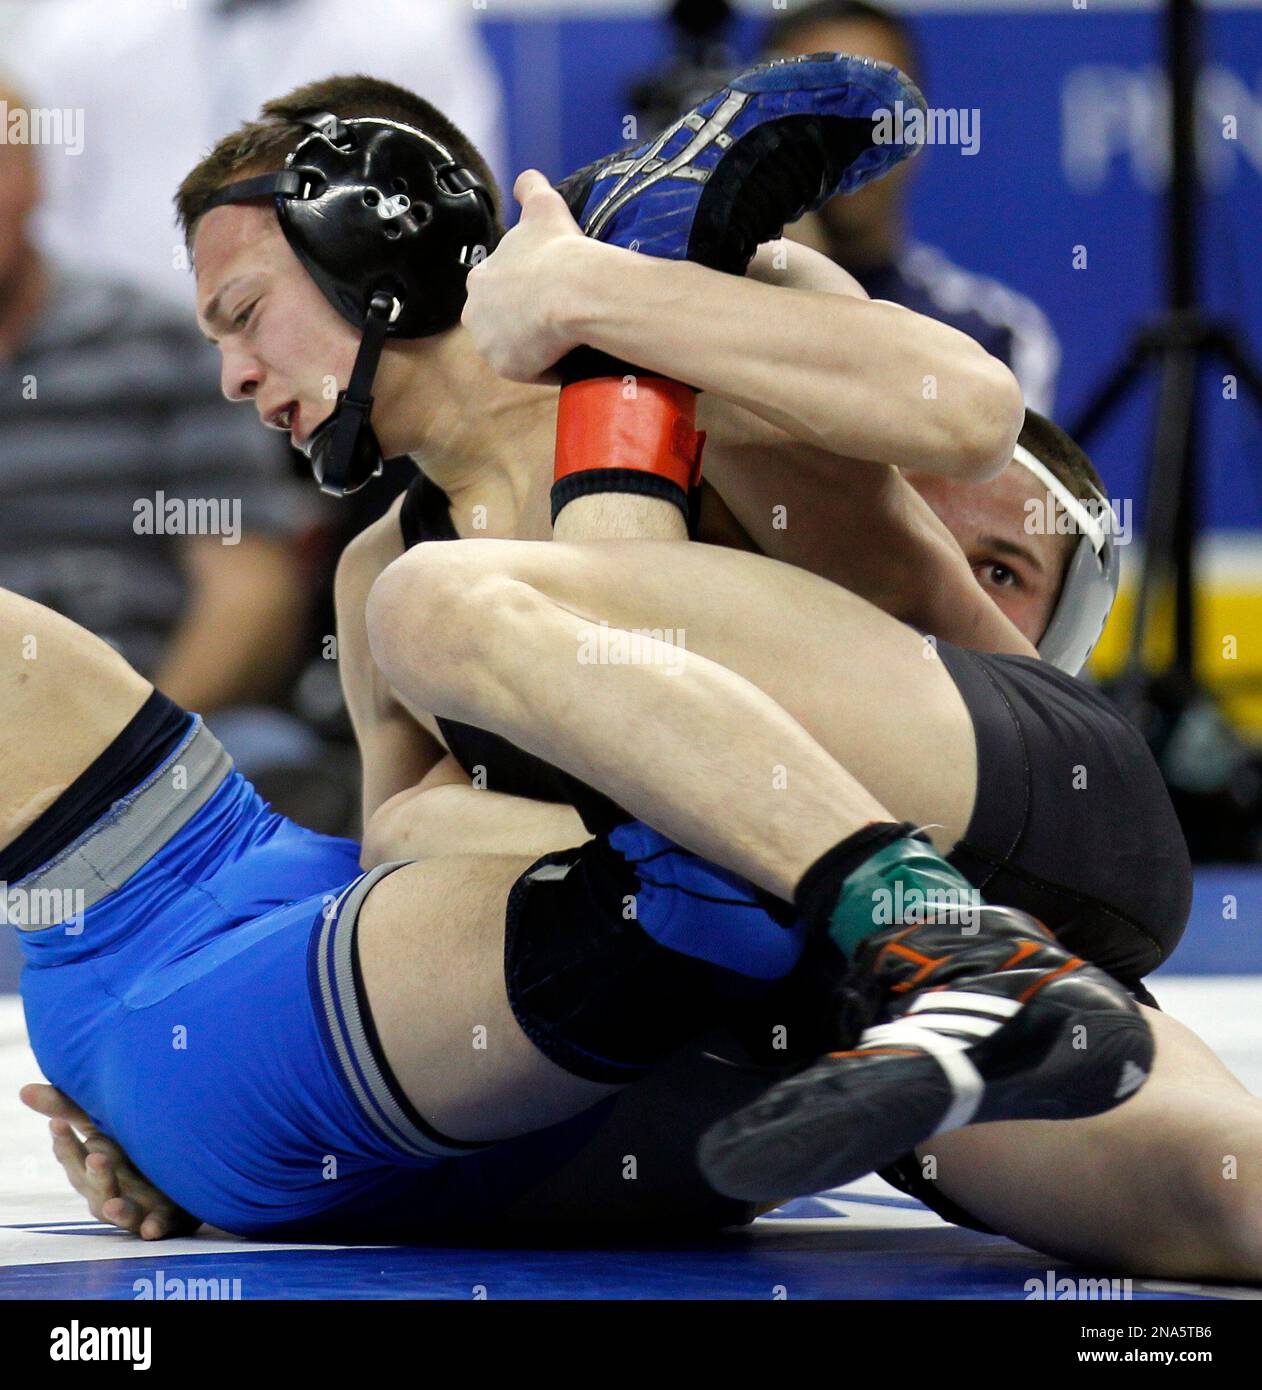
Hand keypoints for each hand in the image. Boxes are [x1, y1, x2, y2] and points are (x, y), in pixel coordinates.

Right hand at [20, 1083, 198, 1239]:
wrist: (179, 1172)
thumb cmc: (129, 1147)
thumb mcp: (103, 1122)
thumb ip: (69, 1108)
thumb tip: (24, 1089)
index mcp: (92, 1165)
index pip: (72, 1156)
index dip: (65, 1143)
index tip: (58, 1124)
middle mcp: (107, 1190)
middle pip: (95, 1187)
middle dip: (94, 1175)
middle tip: (96, 1156)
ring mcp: (134, 1207)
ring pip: (121, 1212)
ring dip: (117, 1210)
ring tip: (112, 1203)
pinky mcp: (162, 1218)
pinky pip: (157, 1226)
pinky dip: (153, 1227)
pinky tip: (151, 1228)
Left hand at [461, 169, 594, 383]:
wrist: (570, 290)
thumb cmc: (558, 249)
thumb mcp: (544, 208)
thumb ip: (531, 189)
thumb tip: (529, 177)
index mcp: (479, 279)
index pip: (499, 291)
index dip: (524, 291)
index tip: (548, 290)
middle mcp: (474, 314)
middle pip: (501, 324)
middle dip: (524, 322)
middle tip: (557, 316)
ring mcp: (488, 344)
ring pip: (515, 349)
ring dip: (535, 347)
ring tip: (565, 338)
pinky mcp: (507, 368)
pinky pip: (531, 372)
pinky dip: (548, 366)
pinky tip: (567, 353)